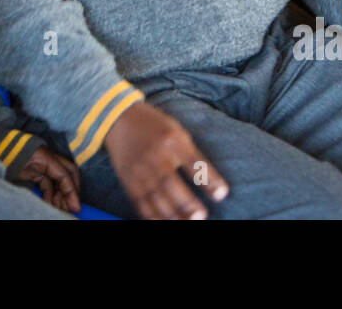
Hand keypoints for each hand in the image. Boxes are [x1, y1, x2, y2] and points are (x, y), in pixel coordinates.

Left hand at [16, 146, 80, 213]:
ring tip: (61, 209)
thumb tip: (52, 202)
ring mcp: (41, 164)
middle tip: (71, 208)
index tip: (75, 207)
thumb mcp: (22, 173)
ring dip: (61, 195)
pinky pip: (48, 183)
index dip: (71, 191)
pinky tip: (51, 204)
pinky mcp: (35, 170)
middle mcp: (46, 158)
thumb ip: (40, 185)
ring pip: (58, 180)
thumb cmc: (6, 159)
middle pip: (68, 173)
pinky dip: (51, 194)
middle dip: (71, 191)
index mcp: (44, 156)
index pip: (64, 174)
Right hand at [102, 101, 228, 219]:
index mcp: (172, 140)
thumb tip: (209, 182)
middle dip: (186, 203)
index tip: (222, 194)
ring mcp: (139, 169)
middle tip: (200, 216)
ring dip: (171, 214)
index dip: (208, 179)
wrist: (120, 120)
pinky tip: (163, 222)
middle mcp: (155, 155)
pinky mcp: (128, 180)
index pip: (193, 162)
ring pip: (155, 197)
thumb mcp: (177, 132)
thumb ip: (191, 154)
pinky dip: (152, 216)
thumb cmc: (156, 127)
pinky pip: (140, 202)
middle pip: (170, 183)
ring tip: (186, 223)